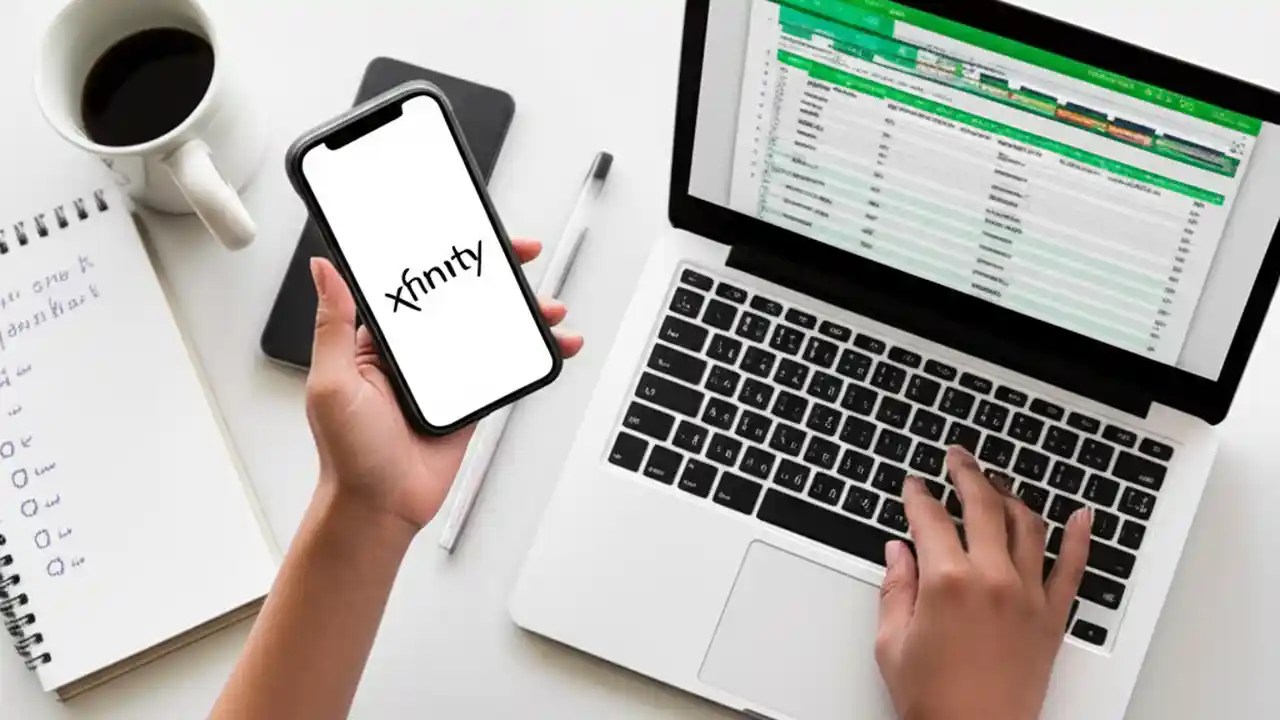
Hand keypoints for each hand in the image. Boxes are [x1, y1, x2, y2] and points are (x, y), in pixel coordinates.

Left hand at [304, 238, 582, 534]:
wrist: (380, 507)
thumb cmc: (347, 453)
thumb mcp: (332, 381)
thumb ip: (333, 324)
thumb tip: (323, 270)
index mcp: (381, 340)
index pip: (415, 283)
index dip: (442, 256)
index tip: (463, 236)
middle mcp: (416, 353)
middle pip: (463, 300)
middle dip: (496, 275)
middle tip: (521, 256)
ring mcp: (447, 376)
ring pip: (492, 332)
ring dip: (523, 315)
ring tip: (547, 307)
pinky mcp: (472, 401)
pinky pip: (507, 372)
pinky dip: (533, 358)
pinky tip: (554, 347)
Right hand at [875, 447, 1091, 719]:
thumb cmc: (934, 702)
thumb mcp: (892, 643)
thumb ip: (895, 589)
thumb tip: (898, 553)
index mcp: (947, 582)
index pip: (930, 519)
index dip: (918, 496)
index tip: (915, 485)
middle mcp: (993, 580)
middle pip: (982, 505)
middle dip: (966, 473)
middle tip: (957, 458)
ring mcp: (1028, 596)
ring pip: (1027, 525)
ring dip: (1011, 495)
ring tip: (998, 482)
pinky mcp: (1051, 618)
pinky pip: (1074, 568)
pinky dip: (1080, 538)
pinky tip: (1081, 515)